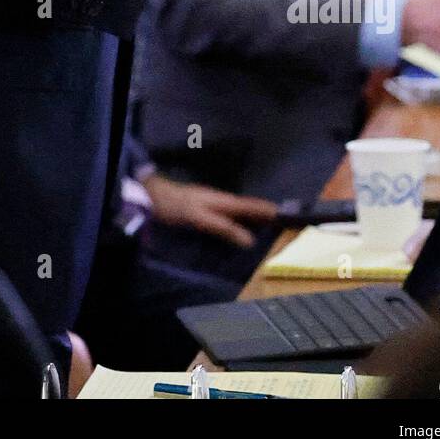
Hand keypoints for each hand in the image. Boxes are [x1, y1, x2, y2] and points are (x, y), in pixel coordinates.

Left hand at [142, 173, 277, 247]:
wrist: (154, 198)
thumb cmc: (177, 207)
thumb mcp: (200, 218)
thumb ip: (224, 227)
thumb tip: (250, 240)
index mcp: (223, 201)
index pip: (250, 205)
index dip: (266, 210)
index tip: (285, 214)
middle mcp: (221, 201)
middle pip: (246, 207)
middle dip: (264, 213)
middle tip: (282, 222)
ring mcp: (212, 204)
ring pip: (238, 211)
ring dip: (253, 217)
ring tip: (268, 226)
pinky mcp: (205, 210)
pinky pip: (229, 216)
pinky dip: (240, 220)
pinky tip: (240, 227)